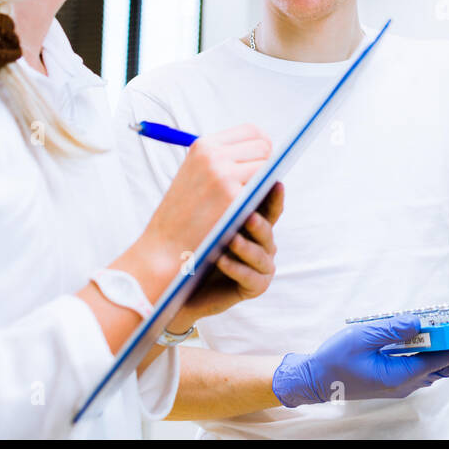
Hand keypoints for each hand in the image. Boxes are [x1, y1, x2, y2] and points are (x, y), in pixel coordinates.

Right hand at [137, 124, 273, 277]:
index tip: (262, 163)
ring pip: (267, 168)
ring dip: (263, 184)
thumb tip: (266, 150)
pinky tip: (244, 213)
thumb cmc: (183, 214)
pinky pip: (263, 190)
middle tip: (255, 187)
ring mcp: (223, 174)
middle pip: (264, 147)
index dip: (262, 147)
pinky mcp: (233, 196)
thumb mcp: (196, 174)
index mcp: (204, 145)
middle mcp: (213, 154)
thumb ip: (225, 159)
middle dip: (266, 166)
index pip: (251, 131)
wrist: (163, 248)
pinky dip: (259, 201)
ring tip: (246, 201)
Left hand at [167, 181, 282, 331]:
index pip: (269, 203)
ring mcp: (261, 265)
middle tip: (247, 214)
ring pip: (262, 253)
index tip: (270, 180)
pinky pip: (251, 277)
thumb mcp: (206, 212)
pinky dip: (237, 268)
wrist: (176, 282)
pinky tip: (222, 261)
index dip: (272, 193)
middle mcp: (263, 241)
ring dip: (246, 246)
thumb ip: (222, 190)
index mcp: (254, 219)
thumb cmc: (189, 243)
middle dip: (260, 220)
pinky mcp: (255, 287)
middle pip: (268, 226)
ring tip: (231, 240)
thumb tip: (223, 161)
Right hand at [271, 315, 448, 406]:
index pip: (443, 360)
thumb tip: (418, 320)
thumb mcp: (361, 338)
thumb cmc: (335, 359)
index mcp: (400, 375)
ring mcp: (404, 381)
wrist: (316, 380)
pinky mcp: (399, 376)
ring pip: (442, 367)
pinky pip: (430, 366)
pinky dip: (447, 355)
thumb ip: (391, 329)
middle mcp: (407, 382)